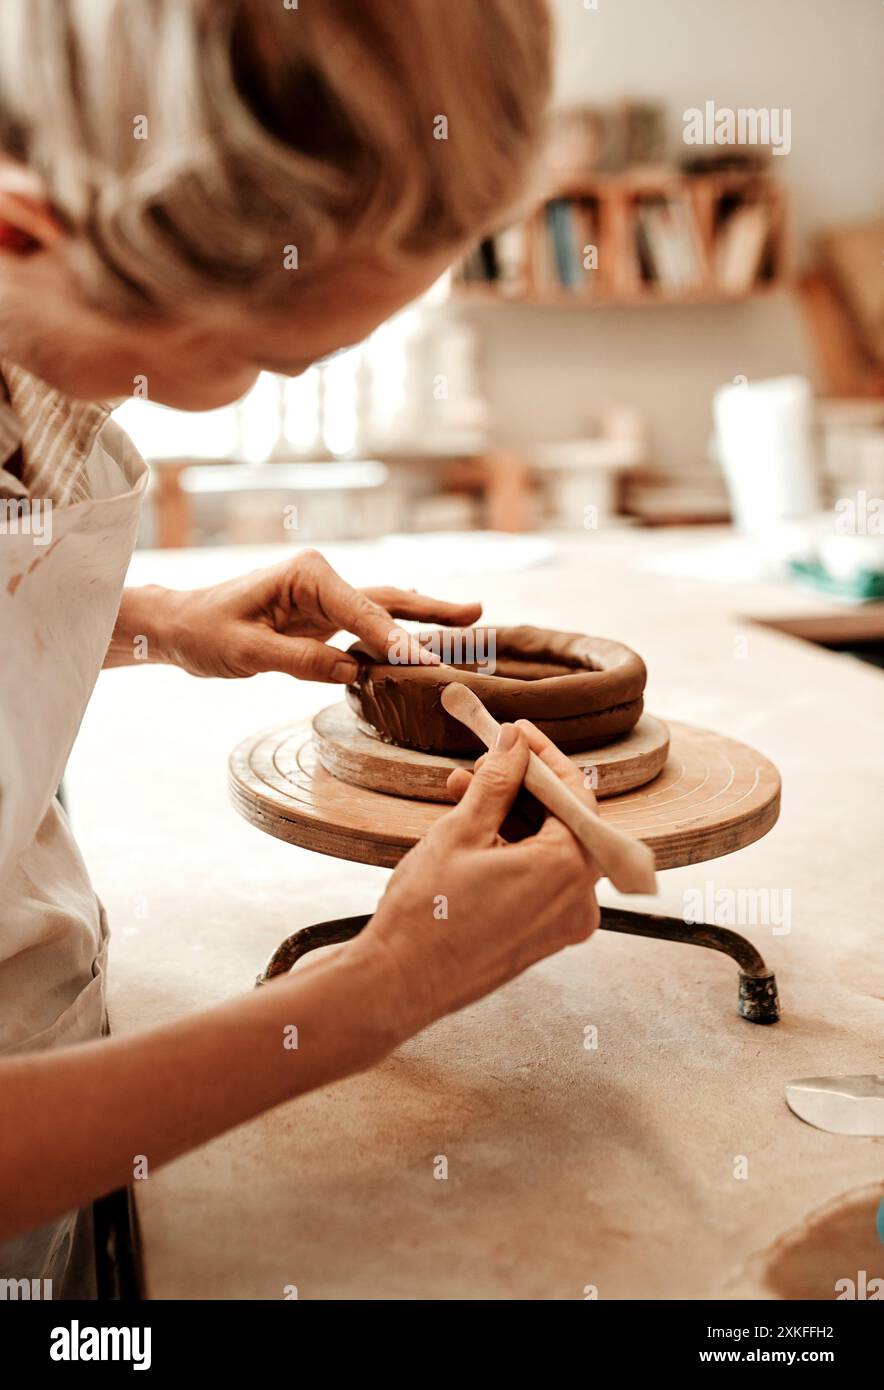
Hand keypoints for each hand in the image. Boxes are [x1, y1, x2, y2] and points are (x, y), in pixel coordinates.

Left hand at [149, 549, 481, 681]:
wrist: (182, 626)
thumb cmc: (206, 632)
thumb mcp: (246, 651)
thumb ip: (301, 661)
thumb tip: (353, 670)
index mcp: (307, 575)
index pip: (363, 610)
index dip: (397, 639)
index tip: (428, 660)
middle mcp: (322, 579)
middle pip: (386, 599)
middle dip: (430, 610)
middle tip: (476, 614)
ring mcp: (325, 598)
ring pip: (383, 610)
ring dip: (423, 619)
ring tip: (468, 620)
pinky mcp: (323, 618)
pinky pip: (367, 627)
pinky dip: (397, 633)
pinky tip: (426, 636)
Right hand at [351, 720, 601, 1041]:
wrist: (399, 985)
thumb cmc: (427, 914)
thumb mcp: (462, 832)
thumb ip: (497, 782)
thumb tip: (515, 742)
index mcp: (568, 871)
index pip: (574, 795)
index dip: (543, 757)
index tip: (515, 732)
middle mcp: (578, 901)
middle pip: (564, 821)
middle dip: (522, 786)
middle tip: (483, 760)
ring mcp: (562, 923)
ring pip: (548, 849)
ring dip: (511, 816)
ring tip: (462, 791)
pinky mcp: (543, 937)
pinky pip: (539, 879)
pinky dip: (513, 850)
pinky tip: (473, 830)